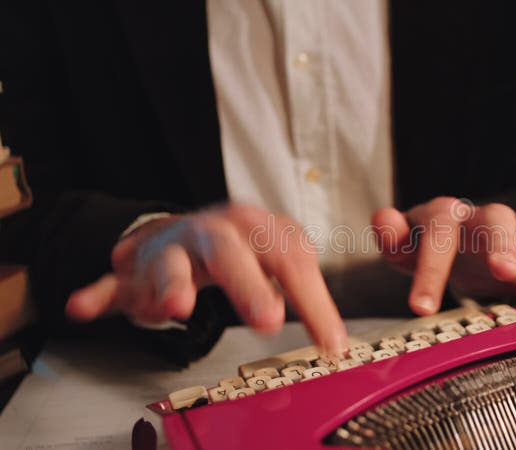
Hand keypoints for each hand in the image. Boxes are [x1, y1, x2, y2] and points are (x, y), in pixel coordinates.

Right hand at [65, 204, 347, 355]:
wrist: (179, 234)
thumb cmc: (237, 252)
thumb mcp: (276, 260)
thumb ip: (303, 292)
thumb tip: (334, 342)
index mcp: (257, 227)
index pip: (292, 260)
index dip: (314, 301)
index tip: (331, 342)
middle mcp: (215, 231)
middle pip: (233, 253)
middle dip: (250, 285)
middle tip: (269, 319)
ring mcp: (172, 248)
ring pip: (170, 262)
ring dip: (172, 283)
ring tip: (176, 307)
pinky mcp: (135, 266)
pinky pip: (115, 280)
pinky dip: (101, 293)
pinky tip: (83, 306)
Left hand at [371, 197, 515, 313]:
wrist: (464, 245)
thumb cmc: (433, 251)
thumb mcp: (406, 251)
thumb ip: (394, 239)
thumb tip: (382, 218)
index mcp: (442, 218)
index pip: (436, 235)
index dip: (430, 270)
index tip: (422, 308)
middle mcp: (479, 216)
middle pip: (491, 220)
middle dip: (498, 245)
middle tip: (504, 272)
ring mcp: (511, 225)